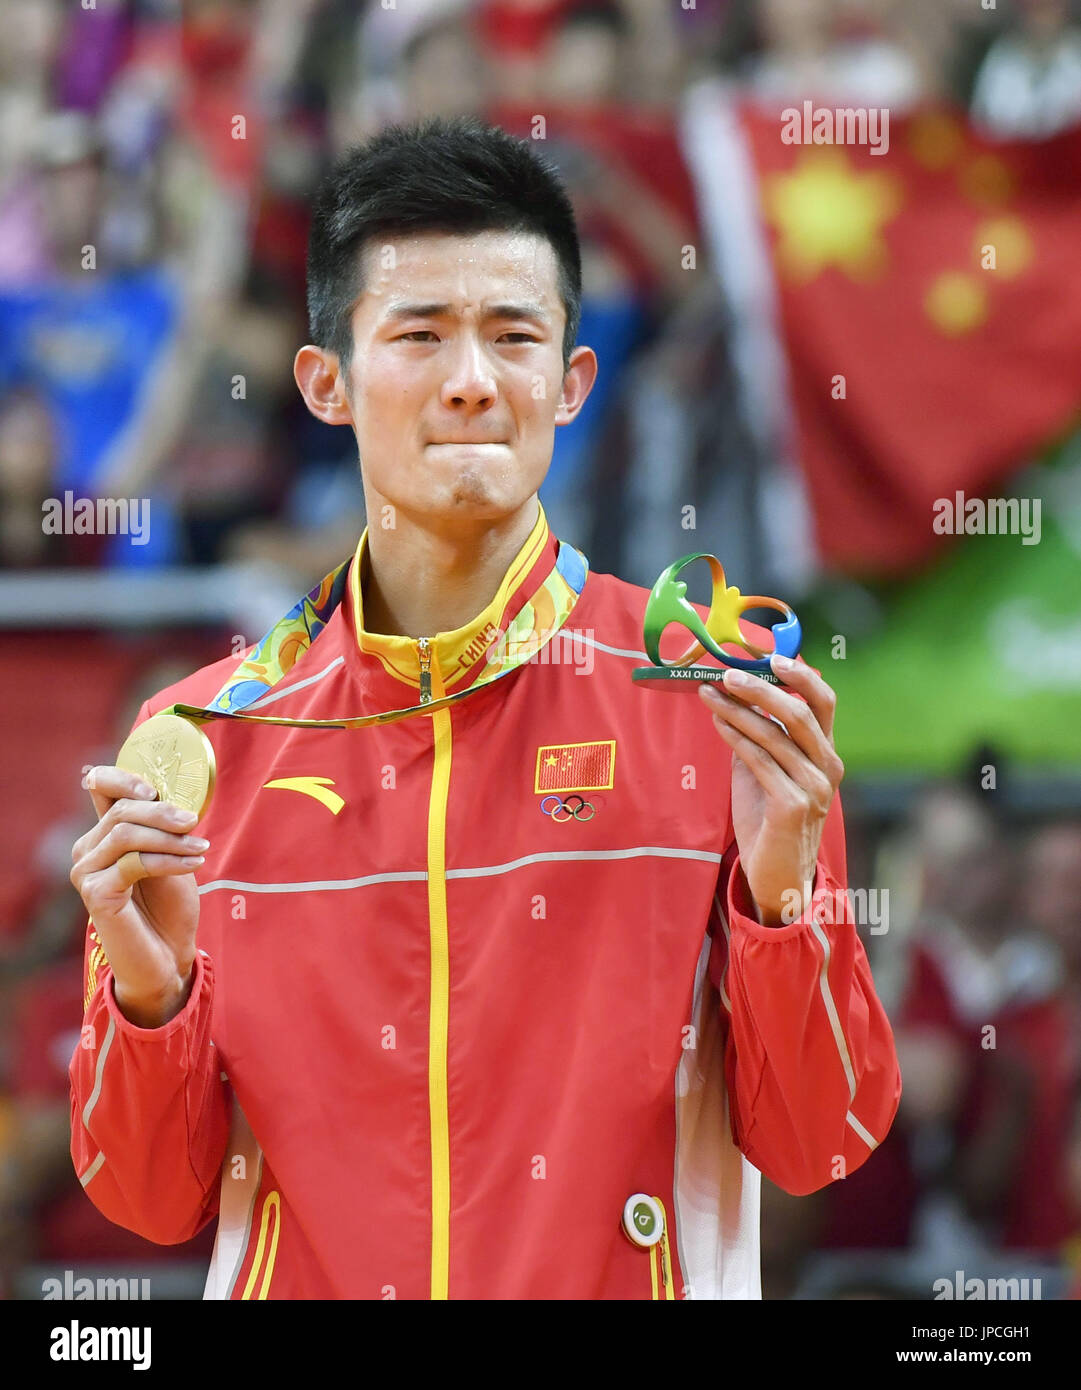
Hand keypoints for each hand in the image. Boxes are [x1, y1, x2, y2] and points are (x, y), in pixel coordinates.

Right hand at [70, 767, 207, 1026]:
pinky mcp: (96, 894)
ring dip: (170, 838)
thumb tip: (173, 793)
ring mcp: (87, 873)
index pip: (101, 789)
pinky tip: (195, 862)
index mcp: (103, 834)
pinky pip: (135, 863)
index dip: (123, 778)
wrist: (169, 955)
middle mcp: (87, 850)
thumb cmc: (170, 905)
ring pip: (126, 834)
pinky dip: (169, 860)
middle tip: (194, 821)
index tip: (154, 787)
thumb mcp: (172, 855)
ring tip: (202, 847)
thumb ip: (164, 827)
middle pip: (120, 811)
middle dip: (161, 811)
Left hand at [699, 655, 843, 925]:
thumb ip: (760, 737)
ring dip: (738, 710)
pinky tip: (718, 723)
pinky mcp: (793, 806)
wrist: (776, 876)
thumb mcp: (766, 770)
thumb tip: (736, 696)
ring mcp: (814, 788)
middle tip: (727, 674)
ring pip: (775, 735)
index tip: (772, 655)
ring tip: (709, 694)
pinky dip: (737, 737)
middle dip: (762, 688)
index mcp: (825, 754)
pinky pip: (760, 761)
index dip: (802, 676)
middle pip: (800, 712)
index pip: (824, 703)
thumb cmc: (768, 819)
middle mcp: (827, 768)